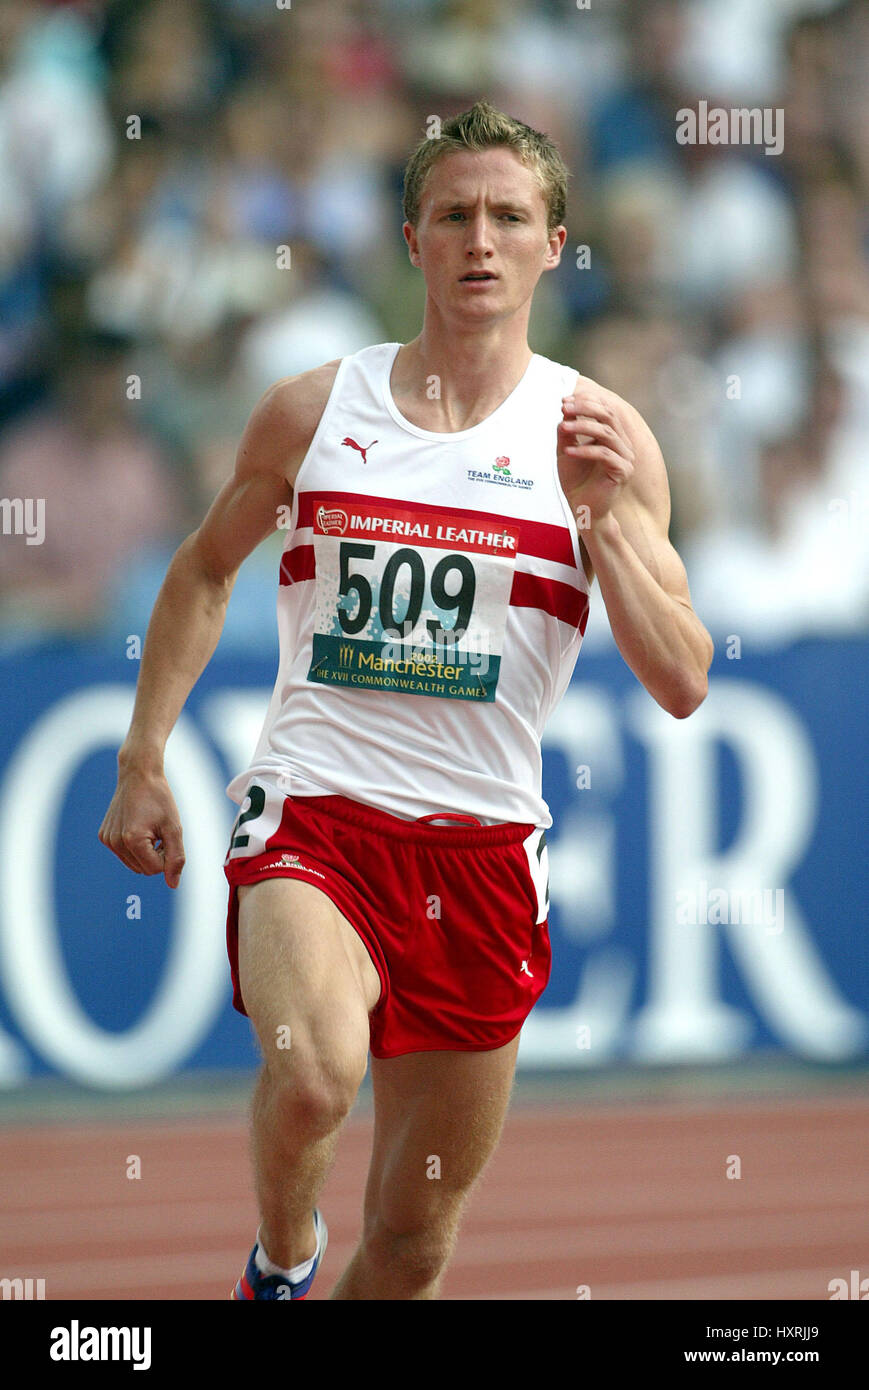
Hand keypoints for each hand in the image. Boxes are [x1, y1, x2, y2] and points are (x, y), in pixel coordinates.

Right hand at [99, 767, 185, 889]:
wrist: (138, 775)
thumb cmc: (159, 799)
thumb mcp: (174, 827)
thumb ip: (176, 857)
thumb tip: (173, 884)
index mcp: (132, 840)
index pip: (156, 869)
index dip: (167, 855)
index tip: (167, 835)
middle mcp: (115, 843)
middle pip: (144, 870)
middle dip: (157, 856)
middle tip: (159, 832)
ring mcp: (107, 840)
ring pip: (135, 865)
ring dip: (147, 853)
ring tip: (150, 829)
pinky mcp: (104, 837)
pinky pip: (125, 855)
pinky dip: (136, 847)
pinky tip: (138, 827)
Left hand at [557, 391, 635, 531]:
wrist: (582, 509)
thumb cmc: (576, 481)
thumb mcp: (567, 452)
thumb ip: (567, 433)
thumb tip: (564, 411)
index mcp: (613, 437)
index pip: (604, 410)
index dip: (585, 402)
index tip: (563, 401)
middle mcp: (623, 445)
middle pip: (609, 416)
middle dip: (585, 409)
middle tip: (564, 408)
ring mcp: (626, 458)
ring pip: (607, 433)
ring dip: (582, 427)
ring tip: (562, 427)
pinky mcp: (623, 472)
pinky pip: (604, 455)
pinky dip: (585, 451)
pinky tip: (568, 452)